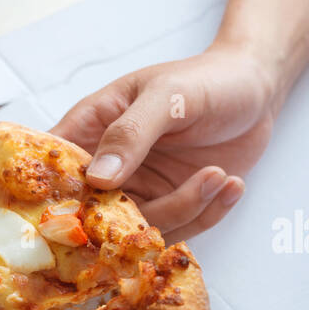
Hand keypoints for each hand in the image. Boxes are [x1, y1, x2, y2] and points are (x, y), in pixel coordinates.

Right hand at [51, 44, 277, 243]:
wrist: (255, 88)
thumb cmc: (206, 79)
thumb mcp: (168, 95)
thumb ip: (131, 133)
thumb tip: (97, 179)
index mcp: (92, 129)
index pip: (55, 168)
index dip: (53, 195)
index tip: (77, 213)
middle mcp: (108, 167)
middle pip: (94, 214)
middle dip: (130, 220)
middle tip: (174, 201)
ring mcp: (140, 191)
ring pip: (140, 229)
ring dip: (185, 209)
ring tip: (218, 176)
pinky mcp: (172, 207)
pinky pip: (179, 230)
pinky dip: (208, 213)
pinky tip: (231, 184)